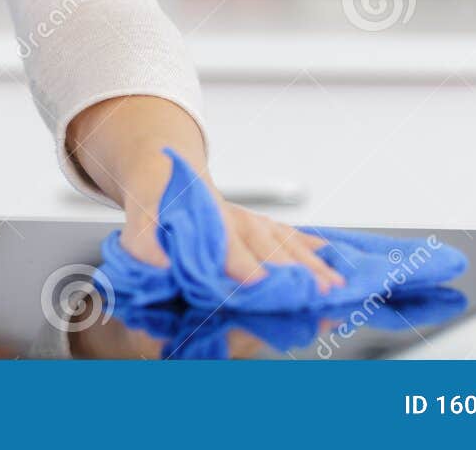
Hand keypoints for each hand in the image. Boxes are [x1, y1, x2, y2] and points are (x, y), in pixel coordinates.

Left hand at [119, 151, 346, 294]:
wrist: (166, 180)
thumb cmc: (155, 214)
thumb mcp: (138, 231)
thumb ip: (148, 252)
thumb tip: (160, 267)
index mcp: (204, 224)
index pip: (228, 249)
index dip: (243, 267)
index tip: (258, 285)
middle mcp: (234, 221)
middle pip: (269, 250)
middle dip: (295, 274)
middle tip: (319, 295)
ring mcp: (253, 222)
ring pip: (287, 244)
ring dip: (313, 267)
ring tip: (335, 288)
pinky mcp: (263, 227)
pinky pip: (294, 237)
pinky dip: (316, 251)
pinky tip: (337, 264)